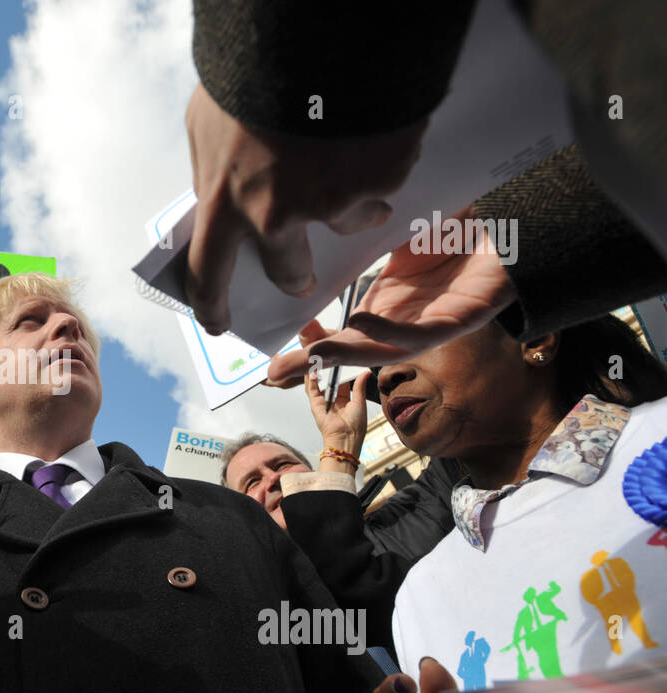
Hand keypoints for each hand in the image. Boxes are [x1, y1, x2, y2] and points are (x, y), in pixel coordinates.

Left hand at [185, 81, 425, 333]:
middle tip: (300, 275)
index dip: (211, 303)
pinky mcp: (380, 181)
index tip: (219, 322)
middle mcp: (277, 215)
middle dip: (294, 275)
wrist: (314, 34)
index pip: (207, 274)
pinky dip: (379, 158)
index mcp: (224, 201)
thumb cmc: (250, 72)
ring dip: (349, 198)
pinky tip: (373, 127)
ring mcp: (333, 201)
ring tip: (348, 157)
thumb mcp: (208, 122)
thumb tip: (215, 198)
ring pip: (345, 219)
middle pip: (288, 268)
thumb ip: (212, 171)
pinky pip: (382, 180)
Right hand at [265, 206, 517, 380]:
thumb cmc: (462, 224)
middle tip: (275, 374)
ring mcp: (433, 322)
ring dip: (346, 357)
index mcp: (390, 301)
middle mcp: (407, 318)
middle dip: (314, 363)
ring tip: (312, 357)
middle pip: (354, 349)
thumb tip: (319, 222)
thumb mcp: (399, 228)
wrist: (518, 217)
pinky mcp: (463, 319)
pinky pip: (422, 335)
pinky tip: (361, 323)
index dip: (310, 337)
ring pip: (383, 351)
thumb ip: (364, 235)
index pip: (341, 329)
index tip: (276, 340)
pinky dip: (389, 333)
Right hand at [306, 367, 370, 463]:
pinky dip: (311, 380)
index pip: (342, 381)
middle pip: (329, 380)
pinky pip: (311, 390)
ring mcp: (323, 402)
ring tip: (318, 358)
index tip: (342, 358)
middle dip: (328, 369)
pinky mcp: (315, 405)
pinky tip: (313, 370)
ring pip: (318, 383)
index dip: (342, 370)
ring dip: (317, 372)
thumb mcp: (360, 402)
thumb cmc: (355, 427)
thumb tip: (366, 372)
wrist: (346, 439)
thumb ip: (359, 386)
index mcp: (345, 400)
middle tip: (329, 355)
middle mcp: (332, 400)